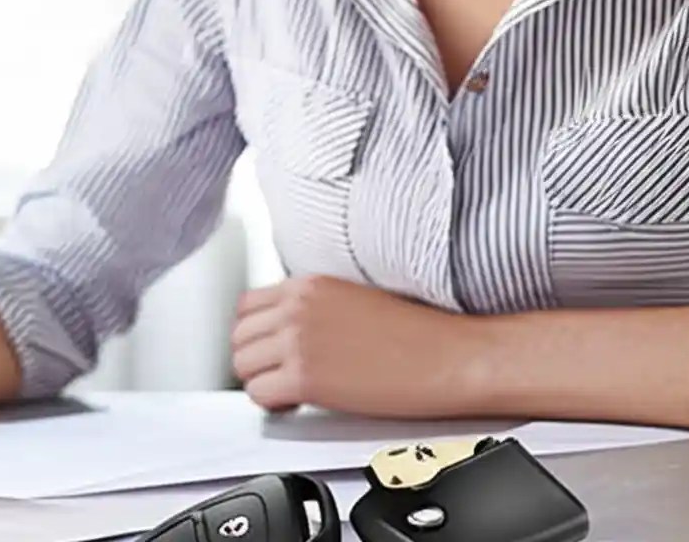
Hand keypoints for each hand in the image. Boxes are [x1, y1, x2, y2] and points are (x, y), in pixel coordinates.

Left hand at [231, 276, 483, 416]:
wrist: (450, 357)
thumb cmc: (417, 333)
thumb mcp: (353, 300)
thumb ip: (313, 307)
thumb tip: (288, 330)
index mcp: (309, 285)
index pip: (247, 306)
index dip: (257, 334)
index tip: (271, 349)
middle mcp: (297, 307)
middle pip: (239, 336)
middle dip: (255, 359)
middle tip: (278, 374)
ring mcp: (298, 340)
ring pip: (242, 365)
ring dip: (262, 381)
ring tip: (290, 390)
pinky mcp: (305, 377)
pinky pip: (259, 394)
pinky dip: (273, 404)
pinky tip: (298, 404)